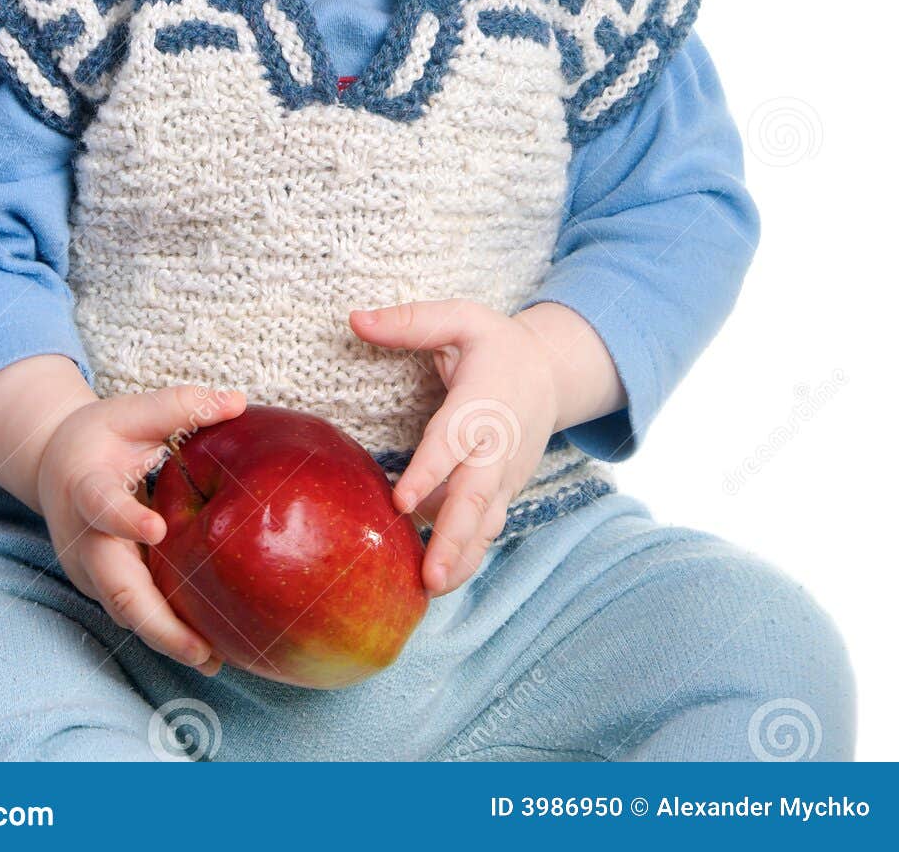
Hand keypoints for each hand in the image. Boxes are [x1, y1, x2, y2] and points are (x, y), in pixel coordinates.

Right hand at [36, 382, 246, 675]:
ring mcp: (91, 570)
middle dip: (155, 621)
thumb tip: (237, 402)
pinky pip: (135, 611)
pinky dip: (166, 632)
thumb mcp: (132, 412)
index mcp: (85, 486)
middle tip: (199, 647)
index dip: (125, 519)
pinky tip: (207, 648)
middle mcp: (83, 538)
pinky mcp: (105, 586)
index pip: (100, 504)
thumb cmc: (102, 436)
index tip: (157, 530)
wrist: (56, 465)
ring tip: (213, 658)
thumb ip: (181, 406)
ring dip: (165, 638)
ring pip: (126, 610)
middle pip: (114, 586)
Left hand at [348, 300, 559, 596]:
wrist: (553, 372)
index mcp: (482, 402)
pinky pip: (487, 529)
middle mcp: (496, 446)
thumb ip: (410, 322)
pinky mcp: (504, 492)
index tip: (401, 501)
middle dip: (453, 537)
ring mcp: (504, 474)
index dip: (429, 472)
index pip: (452, 441)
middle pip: (475, 496)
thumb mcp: (460, 319)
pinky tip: (441, 583)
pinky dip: (468, 558)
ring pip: (485, 522)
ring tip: (431, 589)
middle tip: (428, 574)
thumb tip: (354, 318)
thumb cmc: (497, 344)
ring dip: (461, 558)